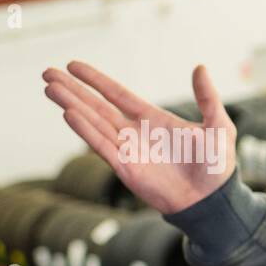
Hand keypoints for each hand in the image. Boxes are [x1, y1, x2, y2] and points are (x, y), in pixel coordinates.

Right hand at [41, 61, 237, 214]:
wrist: (214, 200)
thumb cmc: (218, 166)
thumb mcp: (218, 126)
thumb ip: (208, 98)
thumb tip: (200, 68)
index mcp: (154, 120)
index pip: (118, 95)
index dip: (96, 80)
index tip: (73, 65)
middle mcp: (136, 133)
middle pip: (97, 106)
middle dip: (73, 90)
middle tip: (47, 73)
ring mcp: (129, 151)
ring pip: (93, 123)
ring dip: (72, 105)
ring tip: (49, 88)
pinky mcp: (127, 169)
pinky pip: (102, 146)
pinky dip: (86, 130)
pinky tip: (69, 114)